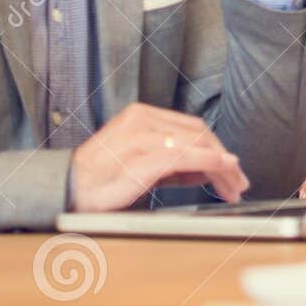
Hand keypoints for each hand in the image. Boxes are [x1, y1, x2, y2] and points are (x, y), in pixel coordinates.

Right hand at [68, 102, 248, 210]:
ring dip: (222, 166)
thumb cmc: (100, 181)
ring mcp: (142, 135)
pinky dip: (209, 162)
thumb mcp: (141, 164)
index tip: (232, 169)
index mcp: (142, 115)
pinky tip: (222, 170)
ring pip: (197, 143)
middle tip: (239, 182)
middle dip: (224, 158)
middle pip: (199, 133)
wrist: (66, 190)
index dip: (216, 148)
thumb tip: (207, 169)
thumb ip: (173, 162)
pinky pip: (185, 156)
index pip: (192, 127)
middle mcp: (143, 119)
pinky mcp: (142, 155)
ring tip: (233, 187)